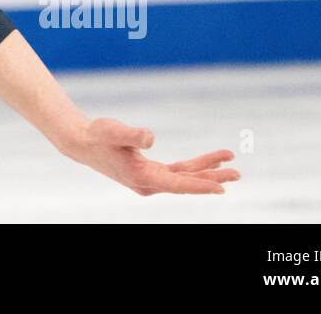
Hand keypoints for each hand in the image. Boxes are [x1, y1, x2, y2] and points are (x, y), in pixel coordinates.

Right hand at [62, 118, 238, 195]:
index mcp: (142, 177)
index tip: (221, 188)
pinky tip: (210, 162)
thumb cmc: (97, 135)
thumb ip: (132, 135)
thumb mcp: (112, 131)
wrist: (83, 143)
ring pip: (185, 177)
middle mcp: (149, 183)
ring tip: (231, 165)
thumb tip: (151, 138)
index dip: (199, 185)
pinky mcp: (151, 172)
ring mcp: (151, 180)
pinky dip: (195, 167)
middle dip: (212, 178)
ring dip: (207, 171)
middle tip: (237, 174)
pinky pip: (179, 172)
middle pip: (186, 183)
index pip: (177, 184)